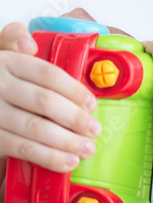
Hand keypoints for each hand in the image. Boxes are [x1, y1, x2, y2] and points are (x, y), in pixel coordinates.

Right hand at [0, 14, 101, 171]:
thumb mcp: (3, 56)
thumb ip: (15, 41)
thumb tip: (29, 44)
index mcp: (7, 62)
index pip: (47, 74)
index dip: (73, 90)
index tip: (92, 104)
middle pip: (45, 102)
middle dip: (75, 118)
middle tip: (94, 130)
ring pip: (36, 128)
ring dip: (67, 141)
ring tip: (87, 148)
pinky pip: (24, 148)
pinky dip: (49, 157)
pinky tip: (67, 161)